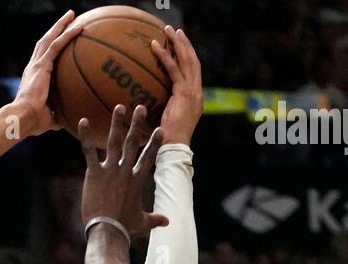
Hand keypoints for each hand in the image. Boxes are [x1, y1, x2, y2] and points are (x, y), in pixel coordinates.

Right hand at [12, 10, 82, 137]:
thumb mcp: (48, 119)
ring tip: (72, 15)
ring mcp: (37, 64)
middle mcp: (34, 67)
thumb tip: (67, 122)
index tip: (61, 39)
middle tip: (68, 19)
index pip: (44, 56)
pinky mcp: (42, 66)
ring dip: (62, 25)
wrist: (23, 119)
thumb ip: (57, 116)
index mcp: (34, 77)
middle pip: (46, 41)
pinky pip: (57, 45)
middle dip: (57, 29)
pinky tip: (78, 27)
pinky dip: (67, 35)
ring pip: (50, 38)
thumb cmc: (33, 123)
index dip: (51, 46)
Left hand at [80, 105, 167, 240]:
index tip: (160, 129)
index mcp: (137, 181)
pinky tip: (83, 120)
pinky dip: (85, 136)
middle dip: (137, 125)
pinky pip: (89, 151)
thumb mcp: (142, 223)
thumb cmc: (125, 229)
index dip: (154, 143)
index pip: (148, 158)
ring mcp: (110, 171)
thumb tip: (167, 222)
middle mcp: (125, 172)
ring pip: (114, 142)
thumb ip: (154, 219)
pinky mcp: (94, 174)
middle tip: (140, 107)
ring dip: (117, 123)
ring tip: (119, 107)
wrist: (108, 232)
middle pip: (133, 144)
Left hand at [152, 27, 202, 147]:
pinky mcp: (184, 94)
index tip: (180, 44)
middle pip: (193, 61)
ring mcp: (192, 92)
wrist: (174, 148)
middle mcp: (197, 92)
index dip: (188, 56)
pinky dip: (164, 56)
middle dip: (185, 44)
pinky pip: (173, 70)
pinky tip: (154, 46)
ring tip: (168, 30)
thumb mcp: (168, 120)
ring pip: (187, 60)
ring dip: (177, 43)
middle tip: (175, 31)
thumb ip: (166, 108)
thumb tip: (150, 102)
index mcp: (196, 98)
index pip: (194, 71)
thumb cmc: (167, 141)